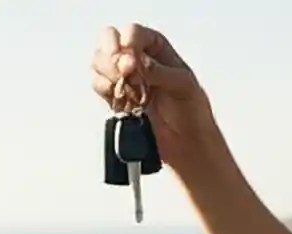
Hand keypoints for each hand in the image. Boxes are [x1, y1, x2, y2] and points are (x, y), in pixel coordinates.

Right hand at [90, 23, 216, 167]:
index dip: (128, 40)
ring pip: (100, 61)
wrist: (187, 144)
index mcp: (157, 49)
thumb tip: (138, 62)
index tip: (130, 57)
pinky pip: (98, 84)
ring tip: (125, 87)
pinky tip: (117, 95)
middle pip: (109, 40)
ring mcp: (124, 77)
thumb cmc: (193, 112)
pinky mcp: (116, 96)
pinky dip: (103, 88)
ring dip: (107, 72)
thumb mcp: (184, 86)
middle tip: (123, 71)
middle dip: (111, 54)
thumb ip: (160, 72)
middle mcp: (138, 58)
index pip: (134, 32)